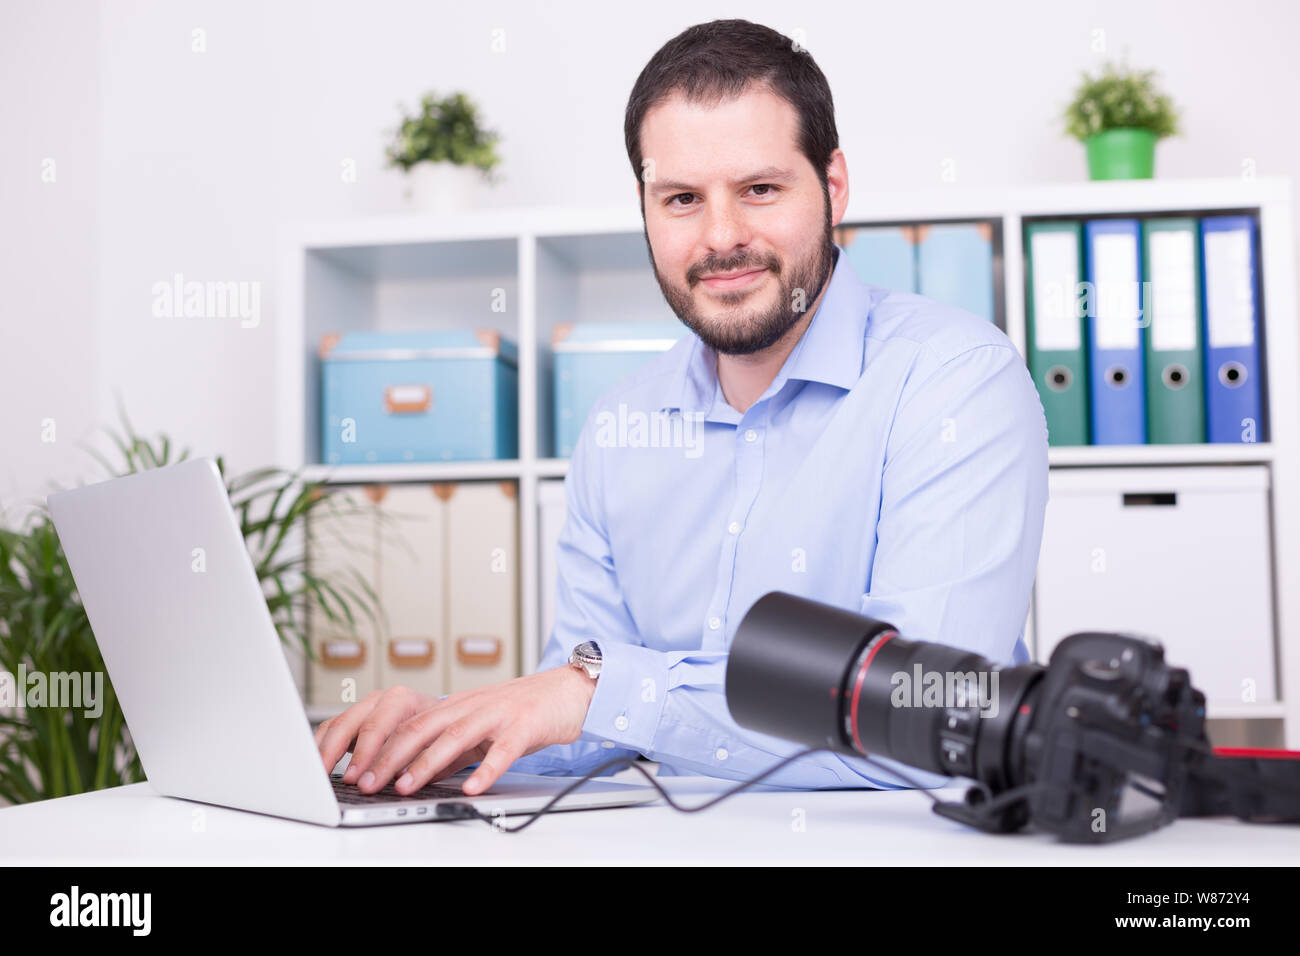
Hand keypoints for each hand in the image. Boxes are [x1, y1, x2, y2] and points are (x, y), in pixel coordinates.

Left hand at [313, 665, 597, 795]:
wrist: (568, 689)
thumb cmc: (523, 711)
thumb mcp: (479, 726)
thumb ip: (450, 747)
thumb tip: (417, 771)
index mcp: (456, 706)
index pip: (408, 726)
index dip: (380, 749)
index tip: (358, 773)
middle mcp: (471, 705)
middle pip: (423, 728)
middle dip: (391, 756)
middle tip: (368, 782)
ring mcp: (497, 714)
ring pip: (455, 736)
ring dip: (427, 762)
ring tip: (406, 785)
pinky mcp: (525, 725)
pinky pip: (504, 750)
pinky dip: (487, 769)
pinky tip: (474, 788)